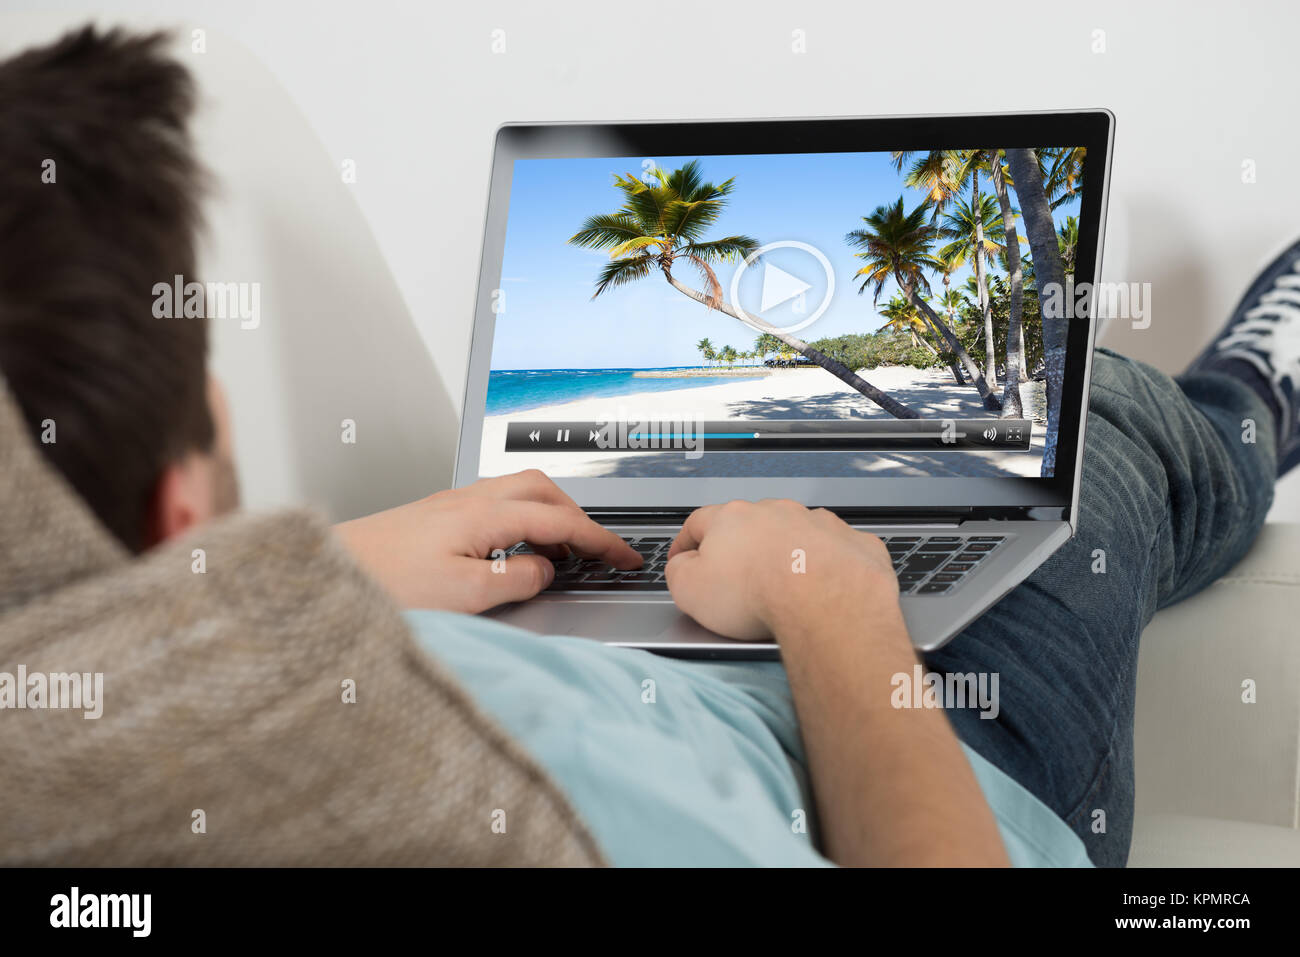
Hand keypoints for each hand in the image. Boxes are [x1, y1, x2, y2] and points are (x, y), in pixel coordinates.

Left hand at [334, 470, 640, 611]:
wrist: (328, 571)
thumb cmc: (381, 583)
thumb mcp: (462, 594)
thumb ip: (515, 580)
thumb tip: (545, 571)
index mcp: (484, 515)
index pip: (561, 522)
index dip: (600, 541)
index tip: (626, 558)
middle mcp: (470, 500)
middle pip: (545, 490)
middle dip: (581, 516)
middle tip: (599, 551)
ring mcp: (452, 504)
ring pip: (521, 492)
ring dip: (552, 516)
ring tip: (562, 554)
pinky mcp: (436, 516)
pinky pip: (498, 504)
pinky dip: (524, 521)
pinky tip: (515, 550)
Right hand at [665, 499, 899, 641]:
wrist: (824, 603)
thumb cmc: (759, 595)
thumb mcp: (690, 590)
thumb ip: (678, 572)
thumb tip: (682, 567)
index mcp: (732, 517)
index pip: (698, 523)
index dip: (686, 544)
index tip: (683, 559)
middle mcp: (776, 512)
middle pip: (750, 526)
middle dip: (741, 549)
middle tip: (737, 583)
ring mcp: (817, 523)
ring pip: (795, 534)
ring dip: (786, 554)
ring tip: (783, 589)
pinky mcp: (852, 543)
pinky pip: (835, 551)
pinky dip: (826, 566)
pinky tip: (822, 588)